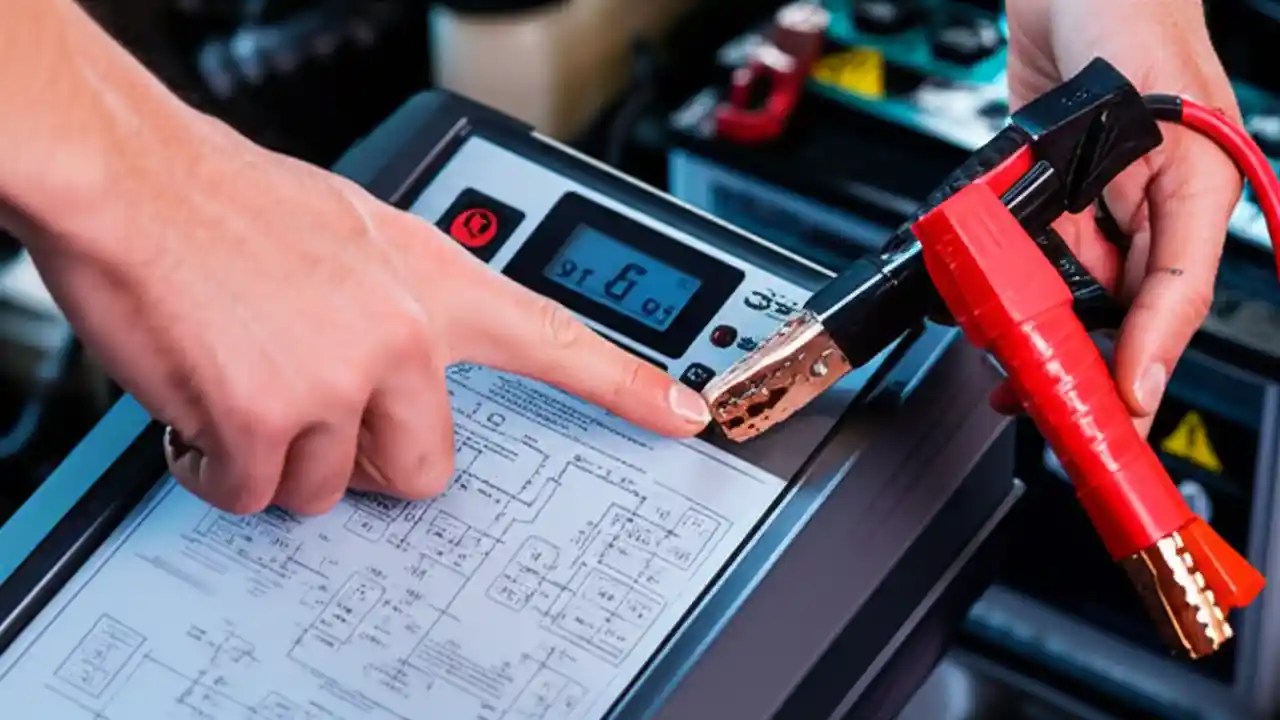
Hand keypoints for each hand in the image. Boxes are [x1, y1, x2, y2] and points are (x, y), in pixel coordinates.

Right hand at [19, 115, 710, 515]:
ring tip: (242, 381)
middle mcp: (405, 338)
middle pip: (425, 472)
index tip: (683, 418)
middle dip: (368, 462)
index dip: (626, 388)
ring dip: (281, 458)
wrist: (134, 179)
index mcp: (437, 286)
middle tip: (314, 411)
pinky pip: (255, 494)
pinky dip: (219, 469)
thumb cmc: (228, 201)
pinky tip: (202, 407)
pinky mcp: (266, 419)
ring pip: (329, 490)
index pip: (558, 343)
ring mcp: (339, 381)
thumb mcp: (354, 232)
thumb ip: (396, 303)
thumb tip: (402, 363)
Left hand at [996, 0, 1241, 435]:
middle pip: (1125, 306)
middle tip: (1052, 400)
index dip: (1151, 356)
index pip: (1178, 295)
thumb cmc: (1128, 12)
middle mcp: (1154, 204)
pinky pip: (1039, 253)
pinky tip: (998, 304)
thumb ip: (1138, 210)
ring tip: (1015, 366)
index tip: (1126, 402)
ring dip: (1046, 327)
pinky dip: (1019, 282)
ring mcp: (1104, 200)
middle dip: (1088, 357)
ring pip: (1077, 288)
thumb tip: (1124, 300)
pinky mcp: (1057, 190)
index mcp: (1200, 190)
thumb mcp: (1141, 116)